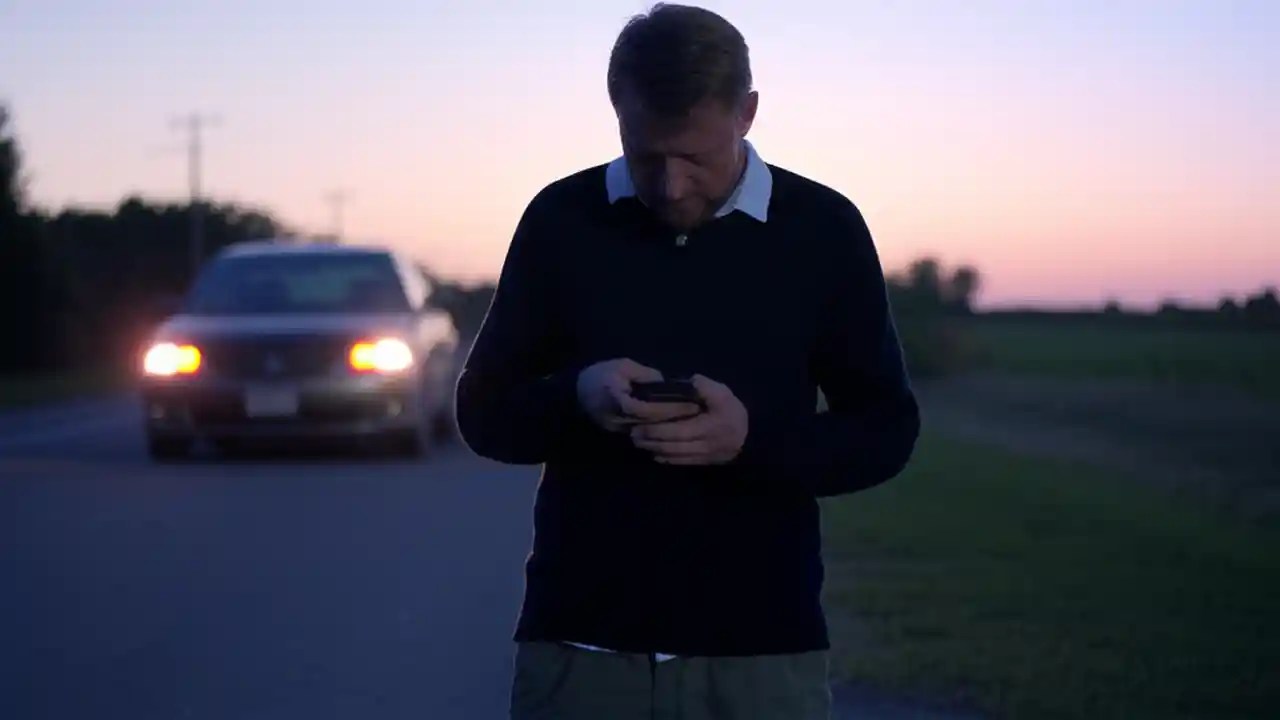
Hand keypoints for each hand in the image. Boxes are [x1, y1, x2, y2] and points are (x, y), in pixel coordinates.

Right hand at [576, 359, 702, 432]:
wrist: (575, 393)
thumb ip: (643, 374)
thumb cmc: (600, 374)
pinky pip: (642, 434)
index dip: (669, 408)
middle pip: (650, 424)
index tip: (690, 404)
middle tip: (698, 414)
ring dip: (669, 427)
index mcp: (616, 398)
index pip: (646, 408)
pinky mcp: (619, 433)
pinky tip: (675, 426)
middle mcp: (617, 417)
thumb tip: (664, 382)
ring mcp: (617, 428)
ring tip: (691, 421)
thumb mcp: (621, 365)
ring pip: (648, 432)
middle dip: (674, 419)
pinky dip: (659, 430)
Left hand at [629, 374, 747, 464]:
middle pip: (673, 446)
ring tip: (639, 443)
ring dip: (655, 450)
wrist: (750, 436)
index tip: (640, 425)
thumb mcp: (724, 393)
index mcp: (709, 427)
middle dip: (651, 441)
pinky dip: (666, 459)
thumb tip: (691, 381)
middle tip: (633, 435)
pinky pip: (682, 463)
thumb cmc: (732, 411)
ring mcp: (704, 456)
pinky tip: (654, 453)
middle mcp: (705, 444)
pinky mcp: (703, 463)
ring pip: (675, 456)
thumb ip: (706, 387)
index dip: (657, 430)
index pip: (678, 431)